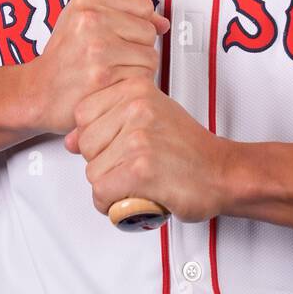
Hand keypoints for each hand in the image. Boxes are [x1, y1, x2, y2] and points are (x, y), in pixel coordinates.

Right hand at [21, 0, 168, 135]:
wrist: (37, 92)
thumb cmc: (62, 58)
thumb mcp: (83, 20)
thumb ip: (124, 13)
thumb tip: (162, 22)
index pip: (143, 5)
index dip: (137, 24)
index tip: (122, 34)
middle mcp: (91, 19)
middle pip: (148, 31)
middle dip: (137, 47)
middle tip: (112, 57)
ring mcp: (98, 46)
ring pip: (150, 56)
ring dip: (136, 69)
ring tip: (112, 71)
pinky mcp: (104, 74)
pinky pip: (143, 77)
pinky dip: (131, 85)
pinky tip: (112, 84)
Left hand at [64, 76, 234, 222]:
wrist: (223, 172)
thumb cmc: (188, 149)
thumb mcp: (149, 118)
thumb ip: (108, 122)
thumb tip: (69, 140)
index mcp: (135, 88)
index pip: (82, 113)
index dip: (98, 137)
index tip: (121, 144)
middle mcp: (135, 107)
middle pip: (84, 144)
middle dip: (104, 163)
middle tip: (134, 165)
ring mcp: (138, 137)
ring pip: (92, 172)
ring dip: (111, 186)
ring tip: (139, 180)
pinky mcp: (140, 169)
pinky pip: (102, 193)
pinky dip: (114, 205)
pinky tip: (136, 196)